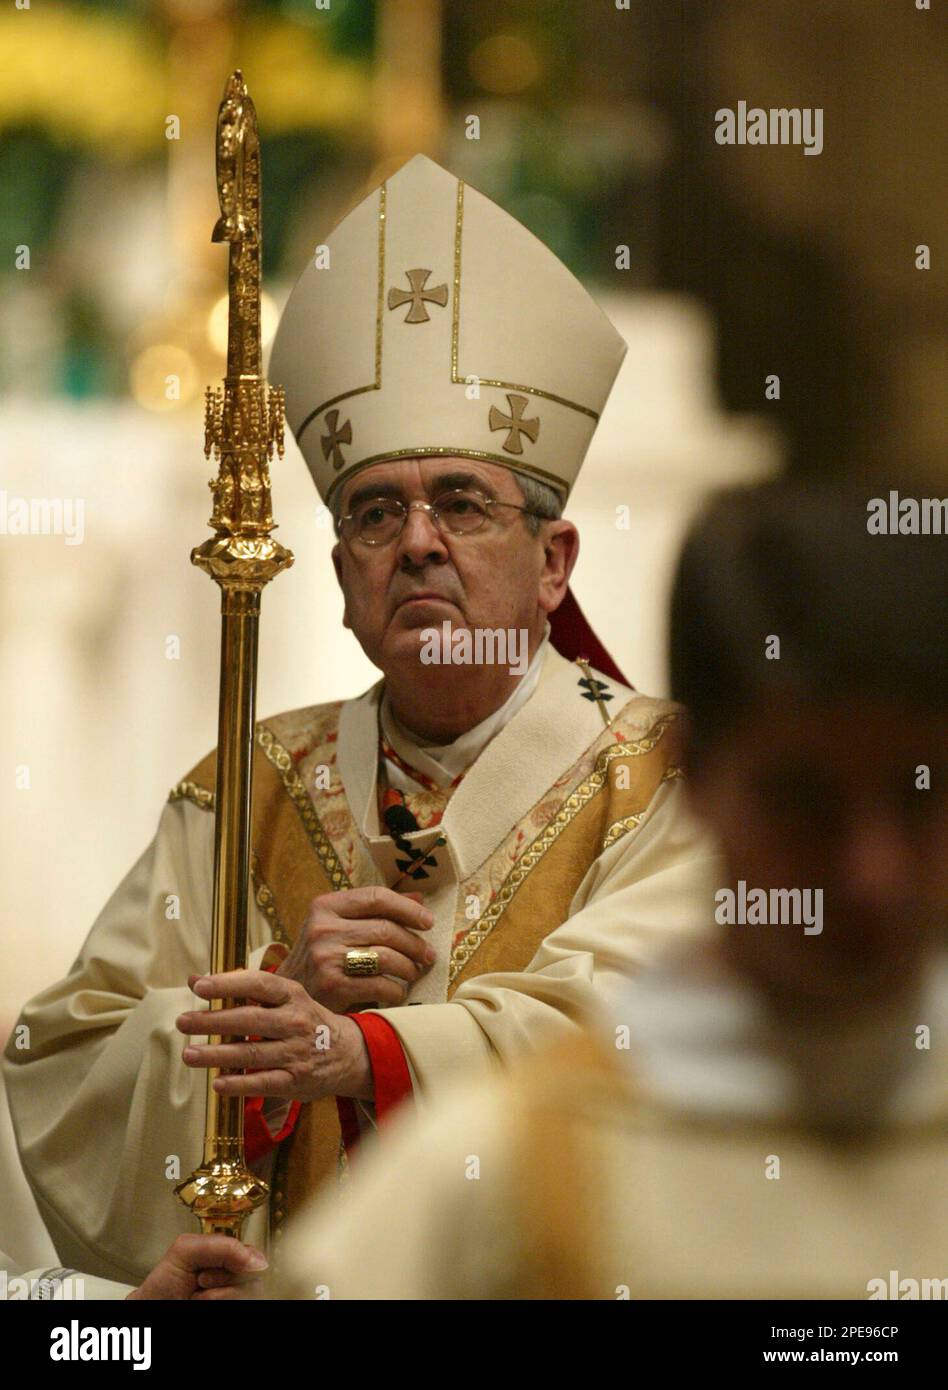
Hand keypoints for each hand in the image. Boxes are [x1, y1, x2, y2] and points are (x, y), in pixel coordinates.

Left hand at [125, 1234, 265, 1300]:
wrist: (153, 1308)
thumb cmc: (165, 1283)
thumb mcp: (186, 1250)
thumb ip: (222, 1245)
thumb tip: (256, 1260)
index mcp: (227, 1255)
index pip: (254, 1253)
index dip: (244, 1257)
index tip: (224, 1263)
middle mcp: (234, 1275)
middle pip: (257, 1273)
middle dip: (227, 1276)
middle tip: (202, 1280)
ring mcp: (234, 1293)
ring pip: (253, 1291)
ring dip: (222, 1293)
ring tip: (199, 1294)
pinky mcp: (233, 1304)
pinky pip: (245, 1301)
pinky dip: (222, 1301)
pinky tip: (204, 1302)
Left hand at [177, 969, 373, 1101]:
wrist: (349, 1053)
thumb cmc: (305, 1020)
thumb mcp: (283, 998)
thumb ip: (241, 989)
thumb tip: (195, 980)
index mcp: (292, 995)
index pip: (258, 984)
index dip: (229, 983)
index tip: (200, 986)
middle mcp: (296, 1021)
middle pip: (250, 1019)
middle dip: (213, 1021)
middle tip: (183, 1022)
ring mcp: (296, 1051)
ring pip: (252, 1053)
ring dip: (217, 1055)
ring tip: (189, 1054)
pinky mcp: (296, 1080)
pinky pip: (264, 1082)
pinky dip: (239, 1083)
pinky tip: (217, 1083)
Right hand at [276, 886, 434, 1010]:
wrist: (285, 997)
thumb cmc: (319, 958)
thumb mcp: (337, 926)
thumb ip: (374, 912)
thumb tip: (418, 899)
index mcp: (325, 906)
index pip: (376, 897)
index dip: (407, 908)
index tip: (428, 921)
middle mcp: (323, 928)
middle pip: (385, 929)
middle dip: (414, 944)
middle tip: (428, 955)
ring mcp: (326, 957)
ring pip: (387, 957)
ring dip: (409, 968)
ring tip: (414, 973)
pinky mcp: (333, 986)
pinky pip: (381, 985)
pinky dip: (397, 991)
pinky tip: (398, 992)